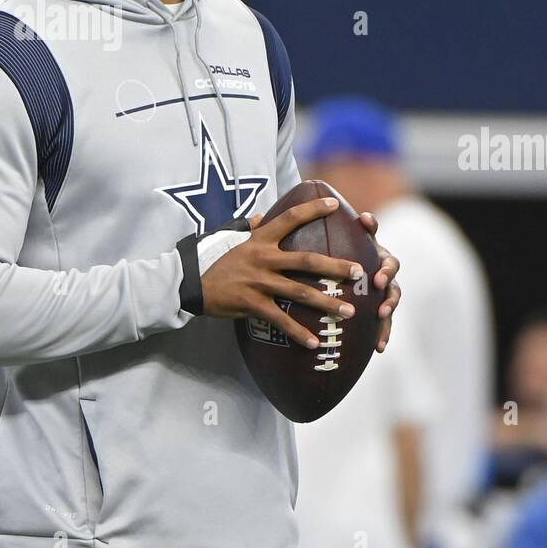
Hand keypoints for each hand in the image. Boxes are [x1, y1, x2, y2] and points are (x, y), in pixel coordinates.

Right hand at [200, 196, 365, 350]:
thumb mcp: (229, 237)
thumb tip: (260, 215)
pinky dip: (298, 333)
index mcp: (260, 238)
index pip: (290, 218)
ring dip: (326, 303)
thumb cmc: (211, 259)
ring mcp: (258, 282)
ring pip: (300, 293)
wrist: (186, 282)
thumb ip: (248, 226)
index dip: (313, 210)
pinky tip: (314, 343)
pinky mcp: (251, 304)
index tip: (335, 205)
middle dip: (336, 267)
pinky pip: (280, 320)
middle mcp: (263, 258)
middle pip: (307, 260)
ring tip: (349, 312)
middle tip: (360, 272)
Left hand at [356, 211, 400, 352]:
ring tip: (381, 318)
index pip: (388, 260)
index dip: (385, 266)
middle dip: (388, 288)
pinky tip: (379, 348)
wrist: (343, 268)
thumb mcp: (348, 239)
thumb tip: (365, 216)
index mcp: (378, 257)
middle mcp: (385, 274)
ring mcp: (384, 293)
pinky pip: (385, 324)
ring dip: (388, 310)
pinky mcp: (380, 310)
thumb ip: (359, 231)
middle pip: (393, 280)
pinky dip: (384, 334)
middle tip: (379, 294)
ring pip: (392, 301)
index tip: (377, 277)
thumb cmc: (344, 249)